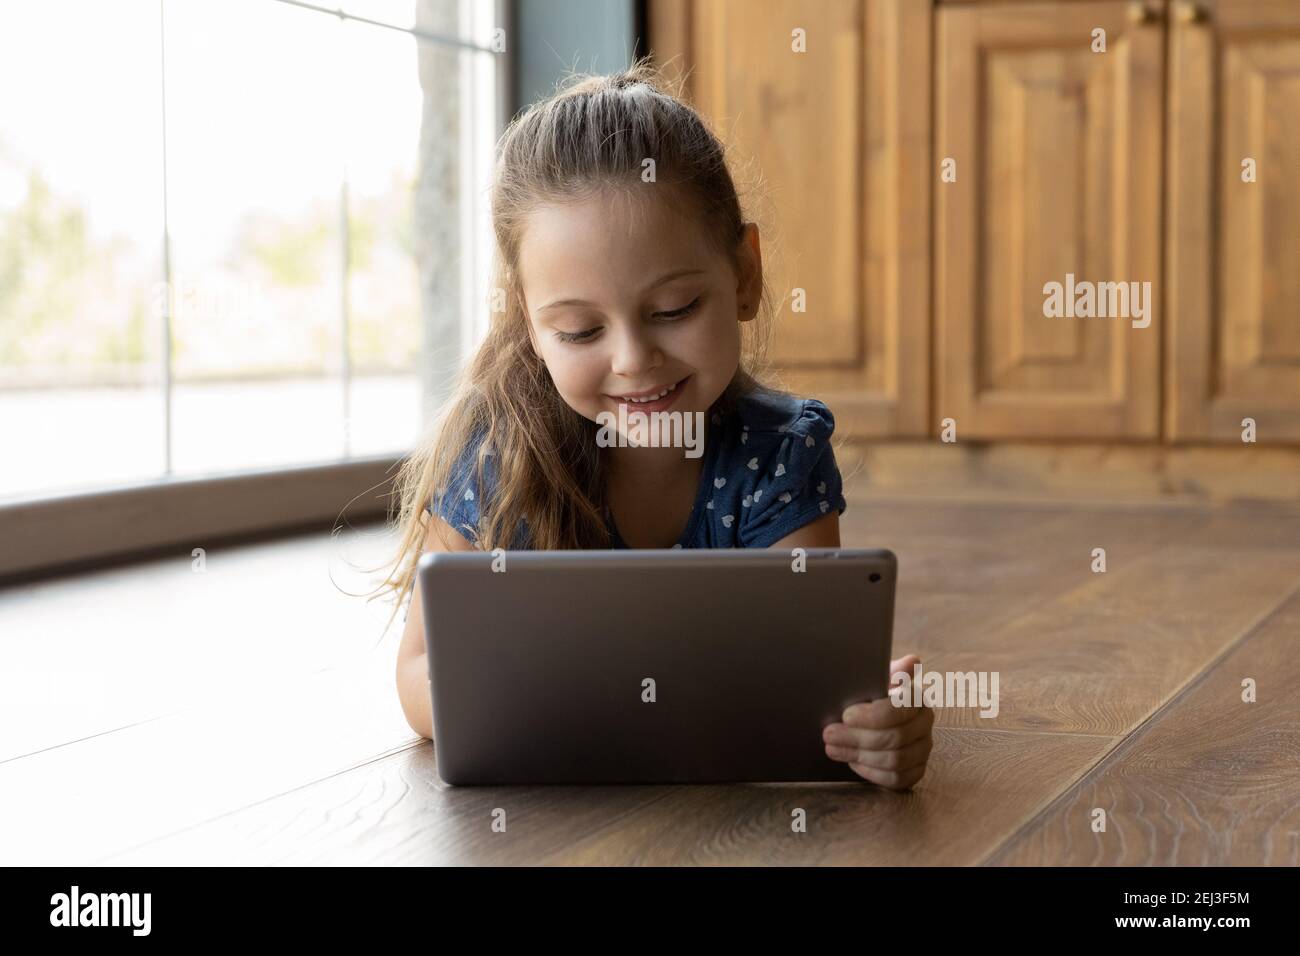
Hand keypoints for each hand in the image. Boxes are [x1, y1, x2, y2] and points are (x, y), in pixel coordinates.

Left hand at [822, 654, 934, 789]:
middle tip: (829, 734)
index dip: (871, 716)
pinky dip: (872, 773)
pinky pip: (898, 779)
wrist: (864, 714)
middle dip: (857, 738)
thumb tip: (912, 662)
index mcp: (916, 697)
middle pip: (895, 738)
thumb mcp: (872, 678)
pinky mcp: (916, 769)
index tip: (845, 716)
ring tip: (833, 748)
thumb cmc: (866, 693)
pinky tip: (854, 762)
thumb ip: (889, 672)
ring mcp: (923, 748)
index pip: (899, 710)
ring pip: (895, 761)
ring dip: (859, 755)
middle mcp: (925, 723)